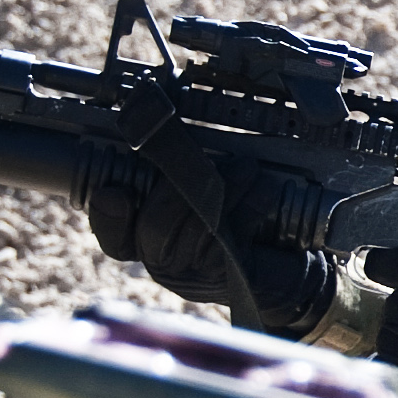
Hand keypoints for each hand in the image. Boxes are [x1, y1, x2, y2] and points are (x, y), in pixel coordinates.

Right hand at [86, 178, 331, 333]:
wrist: (289, 259)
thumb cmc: (237, 213)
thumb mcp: (202, 186)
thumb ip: (177, 166)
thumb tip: (162, 120)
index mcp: (142, 239)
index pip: (113, 234)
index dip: (108, 216)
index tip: (113, 192)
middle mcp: (162, 262)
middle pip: (155, 226)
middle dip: (182, 184)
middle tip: (210, 157)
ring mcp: (194, 275)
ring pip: (200, 227)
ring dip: (226, 189)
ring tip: (248, 166)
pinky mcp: (230, 277)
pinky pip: (235, 237)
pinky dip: (251, 205)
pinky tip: (264, 188)